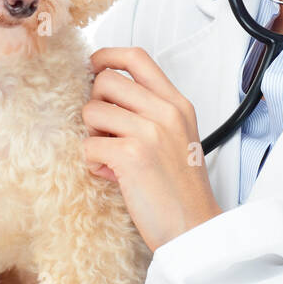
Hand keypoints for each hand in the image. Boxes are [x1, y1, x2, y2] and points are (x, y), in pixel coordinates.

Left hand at [81, 47, 223, 252]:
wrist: (194, 228)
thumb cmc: (181, 188)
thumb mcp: (176, 138)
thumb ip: (149, 112)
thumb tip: (103, 96)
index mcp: (177, 104)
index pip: (137, 58)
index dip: (107, 56)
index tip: (94, 65)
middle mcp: (165, 111)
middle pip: (105, 81)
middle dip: (95, 106)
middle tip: (106, 133)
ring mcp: (150, 132)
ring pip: (91, 111)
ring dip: (92, 136)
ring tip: (110, 157)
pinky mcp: (132, 156)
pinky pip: (88, 146)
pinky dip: (92, 163)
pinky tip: (110, 176)